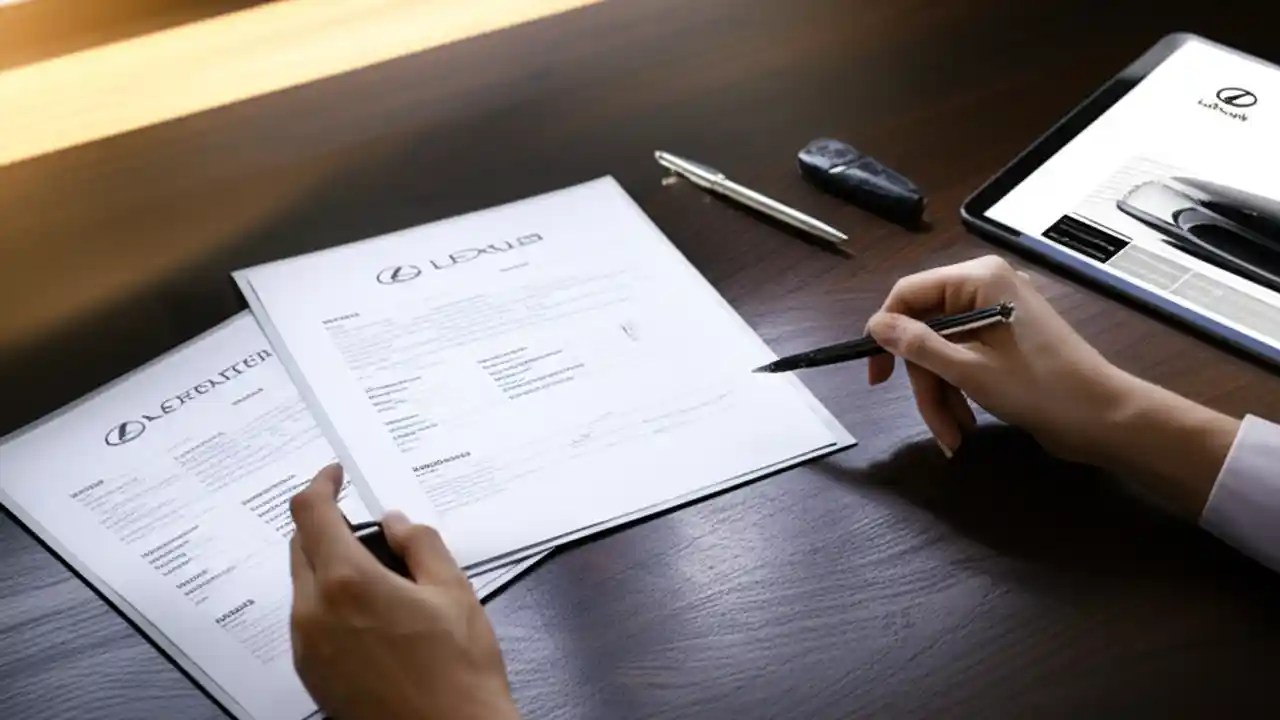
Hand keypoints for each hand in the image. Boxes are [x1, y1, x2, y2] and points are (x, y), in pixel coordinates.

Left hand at [289, 465, 518, 719]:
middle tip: (368, 530)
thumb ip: (420, 544)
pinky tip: (370, 617)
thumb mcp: (454, 593)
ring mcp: (306, 648)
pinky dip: (328, 603)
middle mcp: (313, 613)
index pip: (310, 513)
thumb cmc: (459, 672)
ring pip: (303, 585)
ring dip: (327, 567)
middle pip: (300, 547)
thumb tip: (394, 522)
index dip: (320, 484)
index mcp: (347, 583)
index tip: (335, 475)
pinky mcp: (310, 675)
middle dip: (327, 527)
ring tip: (379, 580)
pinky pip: (307, 621)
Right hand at [865, 255, 1129, 460]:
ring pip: (943, 352)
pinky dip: (960, 393)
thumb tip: (875, 326)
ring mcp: (997, 315)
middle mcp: (986, 287)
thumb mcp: (969, 369)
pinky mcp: (1005, 341)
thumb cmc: (1039, 388)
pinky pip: (964, 360)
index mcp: (979, 279)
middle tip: (932, 423)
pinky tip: (964, 428)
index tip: (876, 374)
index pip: (909, 293)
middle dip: (926, 383)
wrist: (1104, 418)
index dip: (886, 333)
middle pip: (926, 330)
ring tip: (952, 438)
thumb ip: (917, 345)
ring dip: (942, 396)